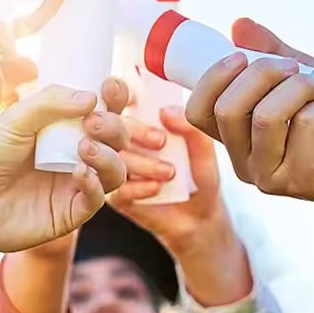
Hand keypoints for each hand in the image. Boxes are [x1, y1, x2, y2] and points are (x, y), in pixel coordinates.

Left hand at [0, 78, 128, 253]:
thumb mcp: (14, 119)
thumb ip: (50, 102)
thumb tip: (91, 97)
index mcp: (63, 128)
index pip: (101, 109)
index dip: (114, 97)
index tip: (109, 87)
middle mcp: (74, 154)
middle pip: (116, 139)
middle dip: (114, 127)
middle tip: (93, 122)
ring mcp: (74, 184)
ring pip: (115, 170)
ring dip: (108, 155)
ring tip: (84, 147)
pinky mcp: (70, 213)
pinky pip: (97, 199)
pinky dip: (94, 184)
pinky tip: (78, 173)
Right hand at [109, 107, 225, 253]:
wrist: (201, 218)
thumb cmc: (199, 176)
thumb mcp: (203, 149)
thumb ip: (190, 127)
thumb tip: (166, 111)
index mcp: (139, 121)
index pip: (118, 100)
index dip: (117, 94)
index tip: (131, 97)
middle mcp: (122, 142)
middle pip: (110, 126)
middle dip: (132, 130)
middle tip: (160, 141)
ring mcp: (116, 169)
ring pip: (112, 158)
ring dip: (142, 163)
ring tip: (169, 172)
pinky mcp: (117, 197)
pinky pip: (116, 189)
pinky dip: (137, 187)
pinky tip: (157, 188)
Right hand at [185, 17, 313, 215]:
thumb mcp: (296, 77)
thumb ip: (267, 53)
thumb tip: (239, 25)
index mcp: (233, 138)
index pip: (197, 112)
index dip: (213, 78)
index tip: (242, 56)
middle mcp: (243, 162)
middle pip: (227, 110)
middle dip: (262, 74)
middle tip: (293, 67)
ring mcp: (268, 176)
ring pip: (264, 117)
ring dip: (298, 87)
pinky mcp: (300, 180)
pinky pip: (302, 127)